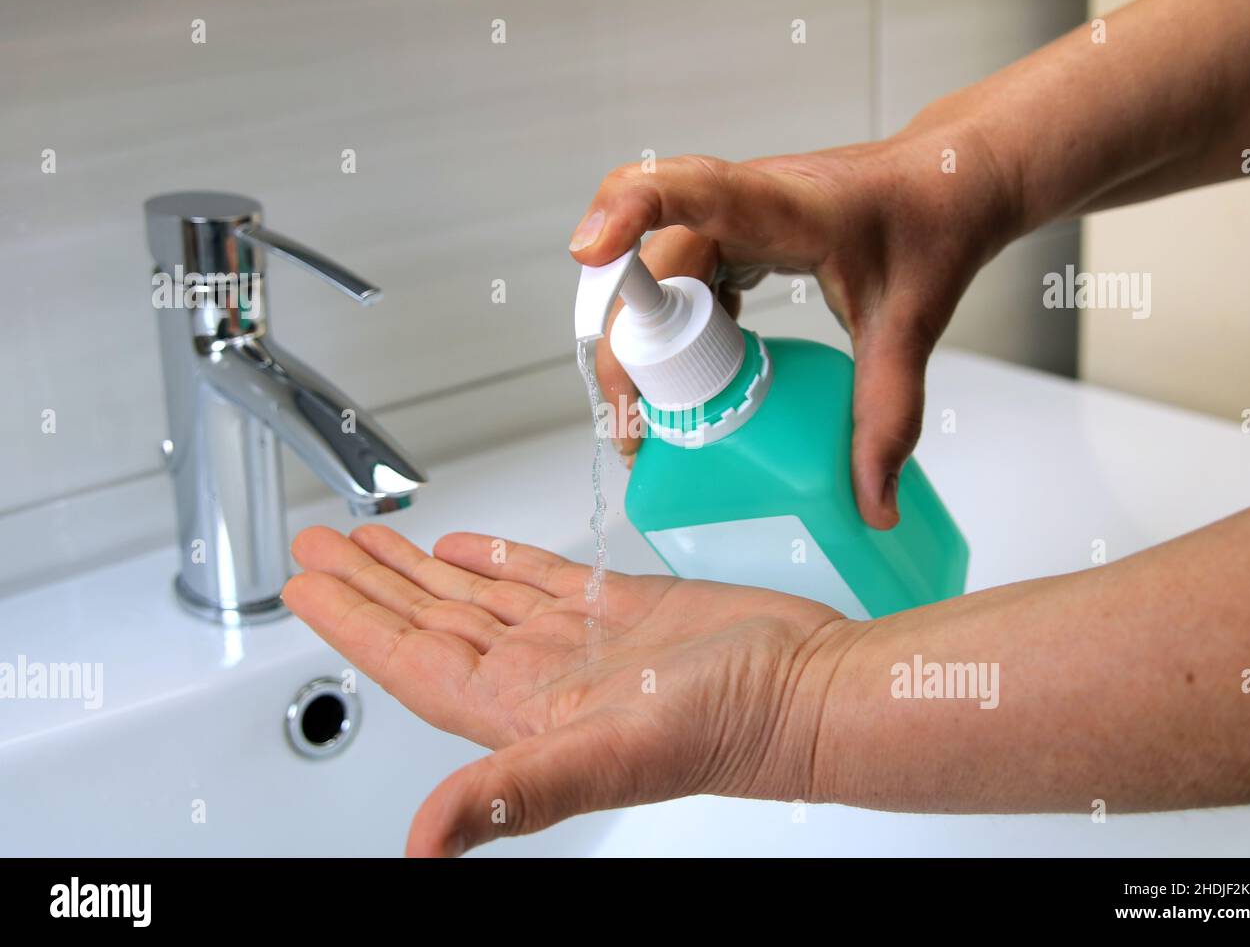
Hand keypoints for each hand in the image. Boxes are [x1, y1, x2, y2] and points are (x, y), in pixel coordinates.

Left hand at [282, 524, 858, 855]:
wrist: (808, 689)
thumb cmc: (730, 727)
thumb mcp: (608, 755)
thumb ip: (512, 793)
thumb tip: (420, 847)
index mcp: (519, 709)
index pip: (410, 661)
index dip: (352, 624)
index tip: (304, 585)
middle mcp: (538, 675)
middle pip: (429, 623)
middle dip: (369, 585)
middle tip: (318, 545)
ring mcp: (578, 642)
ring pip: (475, 597)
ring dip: (420, 569)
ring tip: (372, 539)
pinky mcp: (619, 609)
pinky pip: (539, 578)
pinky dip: (496, 558)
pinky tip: (464, 546)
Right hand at [568, 122, 1020, 528]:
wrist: (947, 181)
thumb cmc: (931, 224)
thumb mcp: (911, 325)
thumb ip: (888, 416)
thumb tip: (874, 506)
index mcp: (781, 205)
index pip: (688, 187)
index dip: (627, 210)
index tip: (587, 253)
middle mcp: (739, 202)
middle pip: (650, 267)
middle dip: (630, 350)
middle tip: (638, 433)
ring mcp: (729, 218)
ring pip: (654, 280)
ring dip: (645, 349)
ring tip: (655, 425)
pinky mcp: (730, 236)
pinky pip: (679, 284)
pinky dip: (676, 336)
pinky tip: (697, 382)